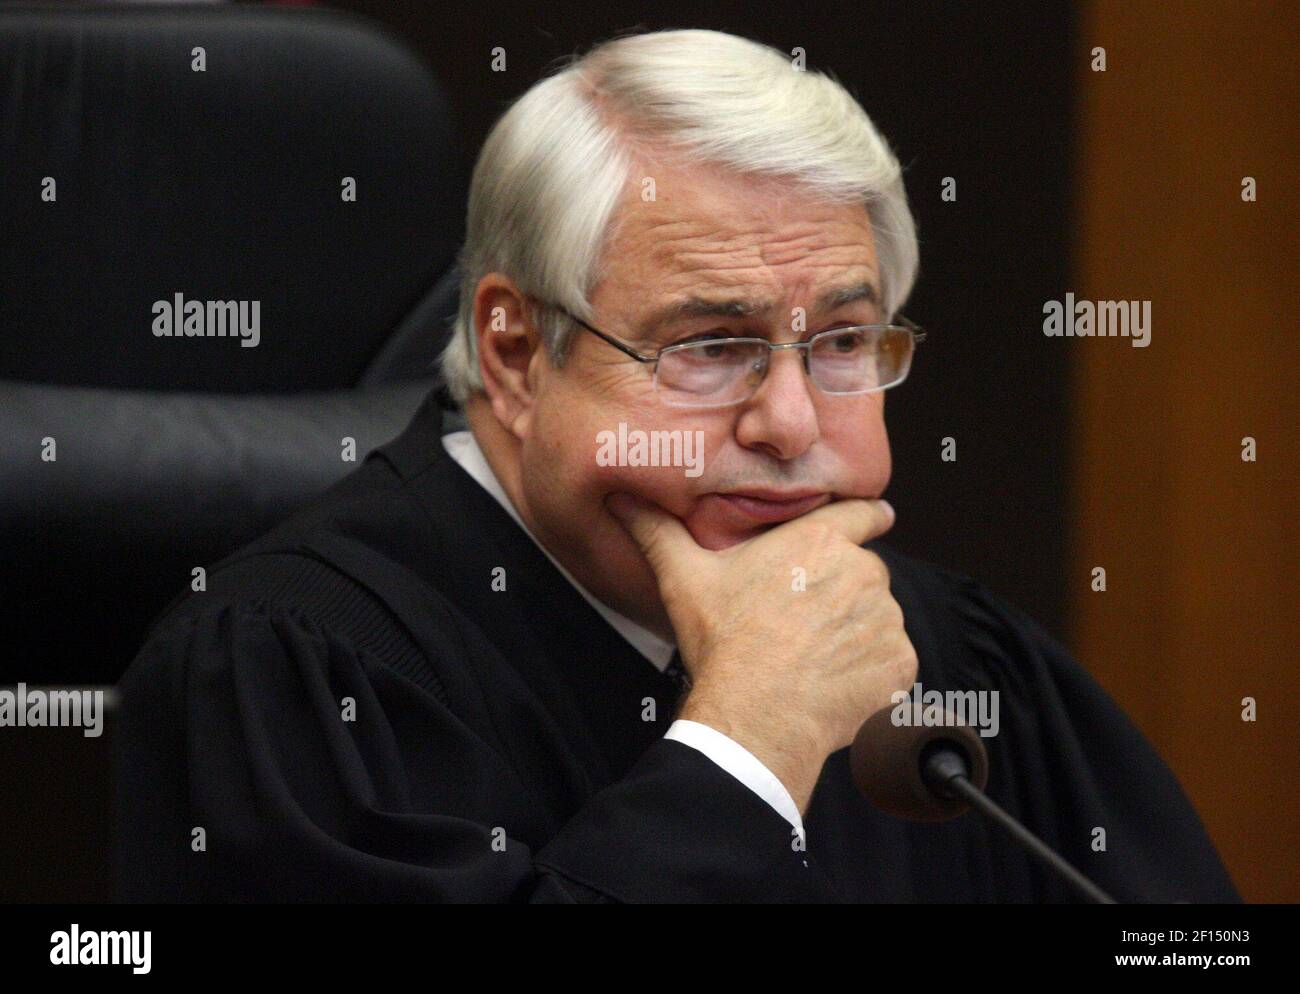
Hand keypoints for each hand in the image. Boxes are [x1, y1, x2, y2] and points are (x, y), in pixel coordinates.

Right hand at [606, 494, 918, 814]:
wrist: (757, 717)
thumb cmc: (724, 644)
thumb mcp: (684, 578)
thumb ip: (658, 531)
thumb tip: (622, 497)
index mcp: (819, 541)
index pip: (865, 512)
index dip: (866, 518)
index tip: (869, 522)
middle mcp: (863, 572)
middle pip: (863, 573)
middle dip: (841, 592)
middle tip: (801, 622)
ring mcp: (887, 620)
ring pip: (878, 618)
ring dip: (856, 633)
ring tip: (811, 658)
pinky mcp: (899, 665)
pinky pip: (891, 661)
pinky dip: (871, 672)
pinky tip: (831, 683)